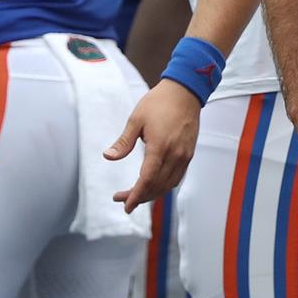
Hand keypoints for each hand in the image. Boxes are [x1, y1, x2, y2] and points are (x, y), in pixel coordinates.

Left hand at [105, 80, 200, 211]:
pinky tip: (153, 185)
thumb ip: (123, 142)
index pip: (147, 180)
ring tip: (135, 195)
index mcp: (160, 147)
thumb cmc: (160, 102)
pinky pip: (177, 177)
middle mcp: (175, 155)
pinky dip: (164, 186)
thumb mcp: (136, 120)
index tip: (126, 206)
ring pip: (168, 185)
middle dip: (139, 197)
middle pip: (157, 186)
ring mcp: (184, 156)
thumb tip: (108, 157)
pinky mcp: (189, 154)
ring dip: (152, 194)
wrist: (185, 91)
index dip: (136, 196)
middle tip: (122, 199)